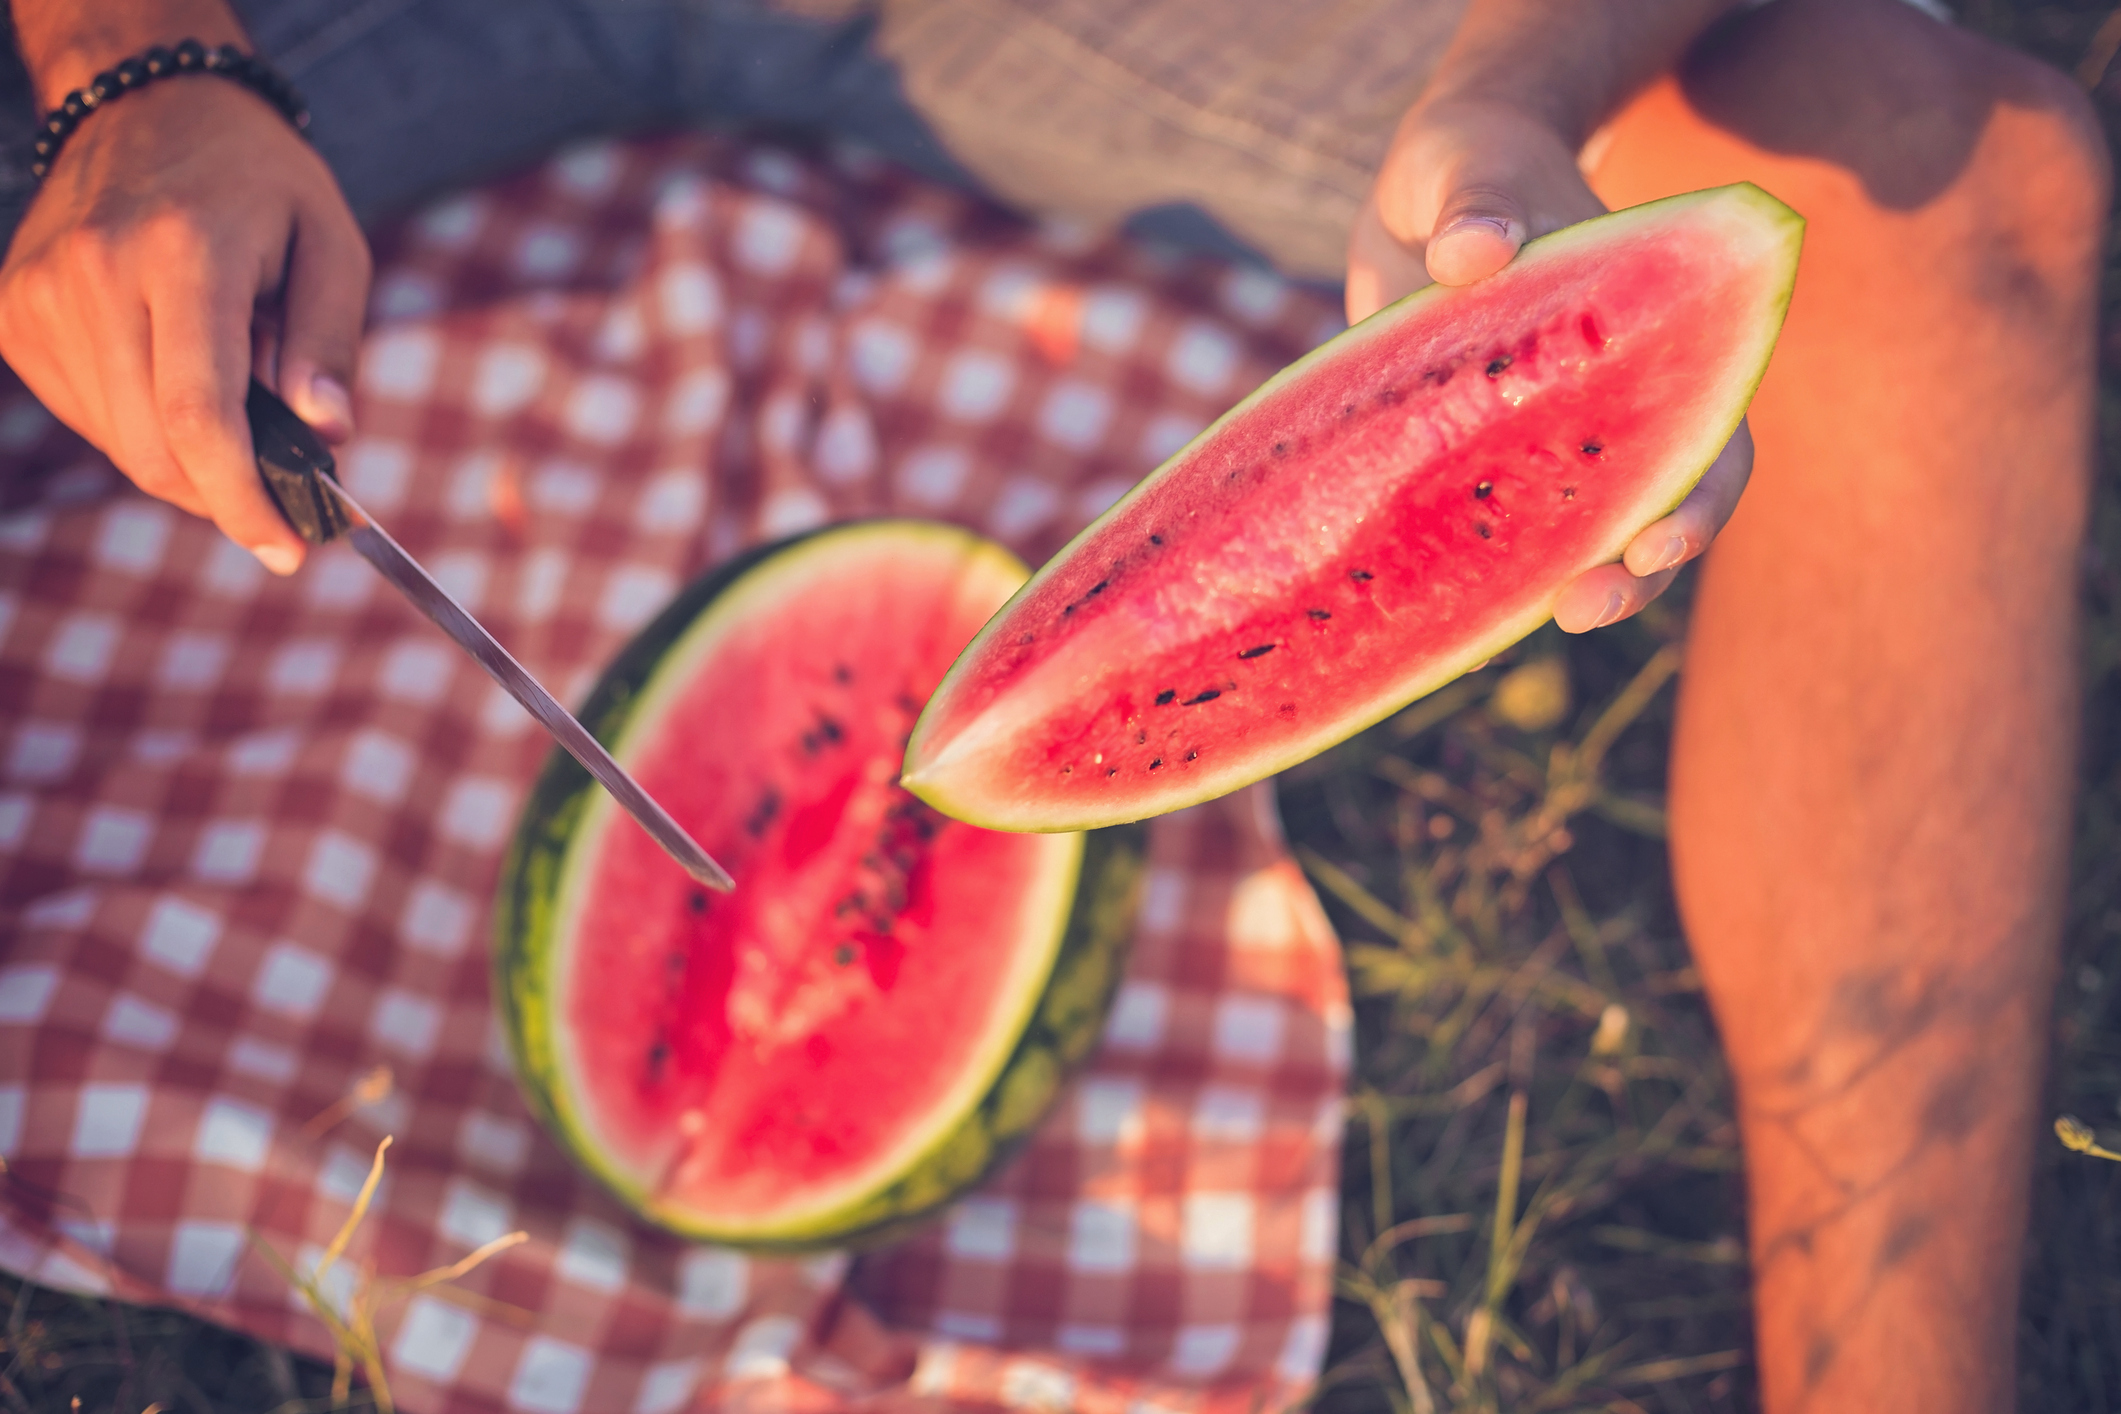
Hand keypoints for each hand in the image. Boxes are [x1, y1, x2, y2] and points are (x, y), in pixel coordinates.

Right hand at [0, 75, 370, 572]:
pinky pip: (86, 414)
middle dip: (225, 495)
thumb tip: (328, 436)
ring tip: (229, 390)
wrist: (147, 104)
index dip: (242, 501)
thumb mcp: (331, 243)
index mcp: (180, 253)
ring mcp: (38, 295)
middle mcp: (94, 275)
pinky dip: (141, 424)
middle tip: (280, 495)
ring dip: (185, 457)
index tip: (289, 549)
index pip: (198, 414)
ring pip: (118, 443)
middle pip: (152, 447)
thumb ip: (330, 342)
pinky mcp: (11, 312)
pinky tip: (172, 370)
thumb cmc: (260, 181)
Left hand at [1348, 95, 1751, 632]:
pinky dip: (1474, 581)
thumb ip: (1477, 197)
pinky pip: (1492, 540)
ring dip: (1552, 593)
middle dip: (1632, 575)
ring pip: (1574, 542)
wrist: (1424, 192)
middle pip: (1652, 511)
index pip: (1704, 432)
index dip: (1696, 498)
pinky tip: (1433, 618)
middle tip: (1580, 609)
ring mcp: (1547, 445)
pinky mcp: (1478, 467)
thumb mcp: (1468, 165)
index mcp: (1647, 340)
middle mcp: (1611, 407)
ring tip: (1505, 634)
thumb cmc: (1468, 165)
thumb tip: (1475, 249)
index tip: (1659, 542)